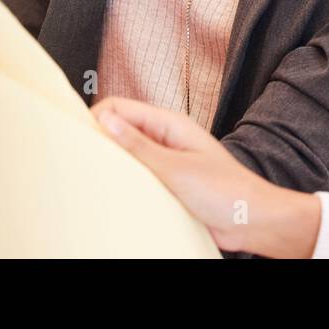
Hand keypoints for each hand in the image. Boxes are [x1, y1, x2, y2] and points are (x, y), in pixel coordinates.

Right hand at [91, 96, 321, 257]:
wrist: (251, 221)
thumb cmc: (225, 191)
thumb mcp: (175, 168)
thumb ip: (138, 146)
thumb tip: (105, 120)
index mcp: (170, 124)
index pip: (119, 108)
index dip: (96, 119)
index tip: (77, 140)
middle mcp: (165, 139)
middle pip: (120, 130)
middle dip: (100, 142)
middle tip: (81, 162)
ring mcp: (165, 162)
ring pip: (126, 156)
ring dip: (112, 165)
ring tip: (95, 180)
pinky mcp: (166, 184)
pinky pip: (136, 178)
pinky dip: (124, 183)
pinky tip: (113, 195)